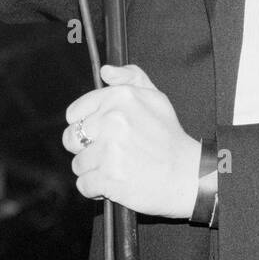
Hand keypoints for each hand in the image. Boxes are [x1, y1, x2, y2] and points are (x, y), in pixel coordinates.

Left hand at [62, 64, 200, 218]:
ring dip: (94, 170)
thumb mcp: (156, 98)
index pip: (74, 113)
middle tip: (111, 153)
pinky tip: (116, 182)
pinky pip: (83, 184)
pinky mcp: (108, 177)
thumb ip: (130, 77)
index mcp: (120, 97)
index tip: (101, 134)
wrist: (187, 175)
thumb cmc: (169, 138)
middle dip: (87, 149)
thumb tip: (106, 71)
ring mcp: (109, 150)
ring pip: (78, 164)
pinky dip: (96, 189)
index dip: (86, 126)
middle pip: (71, 139)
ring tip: (118, 167)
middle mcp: (112, 120)